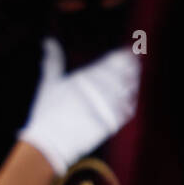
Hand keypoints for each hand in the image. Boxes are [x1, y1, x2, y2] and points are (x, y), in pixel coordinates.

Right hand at [18, 38, 139, 176]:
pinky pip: (127, 110)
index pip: (111, 63)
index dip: (123, 56)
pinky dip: (130, 103)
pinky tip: (130, 98)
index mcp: (84, 78)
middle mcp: (97, 91)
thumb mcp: (48, 83)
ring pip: (128, 91)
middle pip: (123, 74)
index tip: (128, 52)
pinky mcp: (111, 123)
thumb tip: (49, 41)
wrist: (50, 143)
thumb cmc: (47, 113)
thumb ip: (54, 60)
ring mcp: (106, 108)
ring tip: (134, 78)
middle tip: (136, 62)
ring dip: (133, 83)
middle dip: (131, 67)